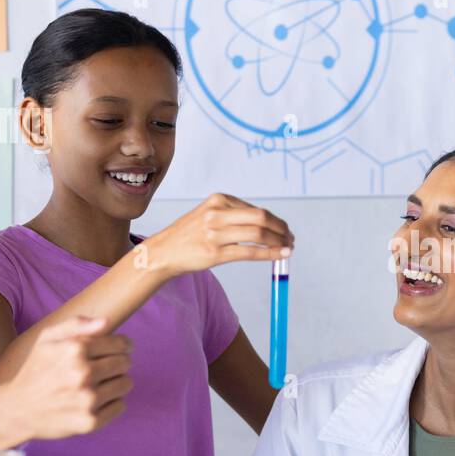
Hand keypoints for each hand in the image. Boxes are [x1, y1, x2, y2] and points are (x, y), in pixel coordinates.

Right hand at [0, 316, 132, 440]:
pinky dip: (111, 403)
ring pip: (125, 384)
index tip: (118, 350)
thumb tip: (105, 322)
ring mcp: (88, 400)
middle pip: (125, 363)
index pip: (121, 344)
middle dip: (117, 364)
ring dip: (115, 383)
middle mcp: (83, 374)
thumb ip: (76, 325)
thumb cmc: (34, 370)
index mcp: (75, 350)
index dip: (122, 346)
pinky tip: (92, 402)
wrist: (15, 410)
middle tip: (99, 370)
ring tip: (94, 385)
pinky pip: (120, 406)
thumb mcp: (46, 339)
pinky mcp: (90, 421)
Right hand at [143, 194, 293, 275]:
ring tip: (287, 248)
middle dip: (281, 229)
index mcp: (219, 200)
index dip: (275, 220)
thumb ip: (234, 215)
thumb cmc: (190, 235)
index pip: (256, 209)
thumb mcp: (209, 214)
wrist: (163, 252)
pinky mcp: (215, 253)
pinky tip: (279, 255)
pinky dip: (269, 254)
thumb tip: (267, 223)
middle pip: (261, 218)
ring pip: (258, 235)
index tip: (285, 230)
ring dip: (278, 242)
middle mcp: (217, 213)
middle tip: (290, 239)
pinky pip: (249, 253)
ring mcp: (215, 233)